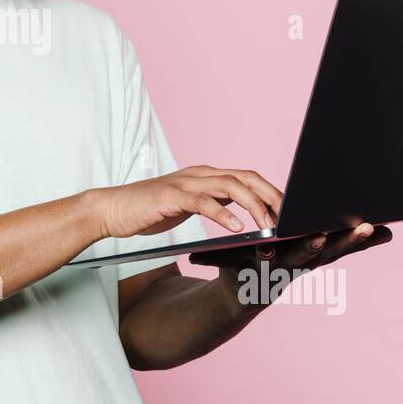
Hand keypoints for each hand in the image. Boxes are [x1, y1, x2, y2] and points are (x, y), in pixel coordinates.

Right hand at [91, 166, 283, 239]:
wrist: (112, 209)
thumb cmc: (148, 210)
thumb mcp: (186, 205)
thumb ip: (211, 203)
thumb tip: (239, 213)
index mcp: (204, 176)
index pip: (246, 177)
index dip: (270, 192)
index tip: (288, 212)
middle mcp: (199, 175)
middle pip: (245, 177)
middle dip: (271, 196)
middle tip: (289, 218)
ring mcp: (185, 183)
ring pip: (230, 186)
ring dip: (254, 205)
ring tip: (269, 225)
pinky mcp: (171, 197)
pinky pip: (204, 203)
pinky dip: (224, 214)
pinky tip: (238, 228)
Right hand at [190, 222, 394, 303]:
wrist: (247, 294)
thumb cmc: (233, 273)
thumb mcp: (222, 264)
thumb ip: (213, 259)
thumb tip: (191, 258)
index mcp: (275, 263)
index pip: (292, 255)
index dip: (306, 247)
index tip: (319, 237)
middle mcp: (297, 264)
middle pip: (325, 252)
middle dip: (346, 240)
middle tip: (366, 227)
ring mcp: (311, 262)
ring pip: (339, 249)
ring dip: (360, 240)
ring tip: (382, 228)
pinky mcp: (317, 257)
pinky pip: (343, 248)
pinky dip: (362, 240)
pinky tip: (386, 232)